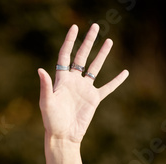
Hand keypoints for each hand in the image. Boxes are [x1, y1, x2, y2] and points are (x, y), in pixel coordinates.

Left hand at [38, 24, 127, 143]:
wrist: (63, 136)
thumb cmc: (52, 121)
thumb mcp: (46, 102)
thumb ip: (46, 86)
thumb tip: (40, 69)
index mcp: (62, 79)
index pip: (65, 56)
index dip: (69, 41)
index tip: (74, 28)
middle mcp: (74, 81)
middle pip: (82, 57)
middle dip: (88, 42)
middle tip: (95, 26)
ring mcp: (84, 89)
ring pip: (95, 68)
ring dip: (102, 54)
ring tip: (109, 41)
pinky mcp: (93, 99)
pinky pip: (107, 88)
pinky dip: (116, 81)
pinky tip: (125, 72)